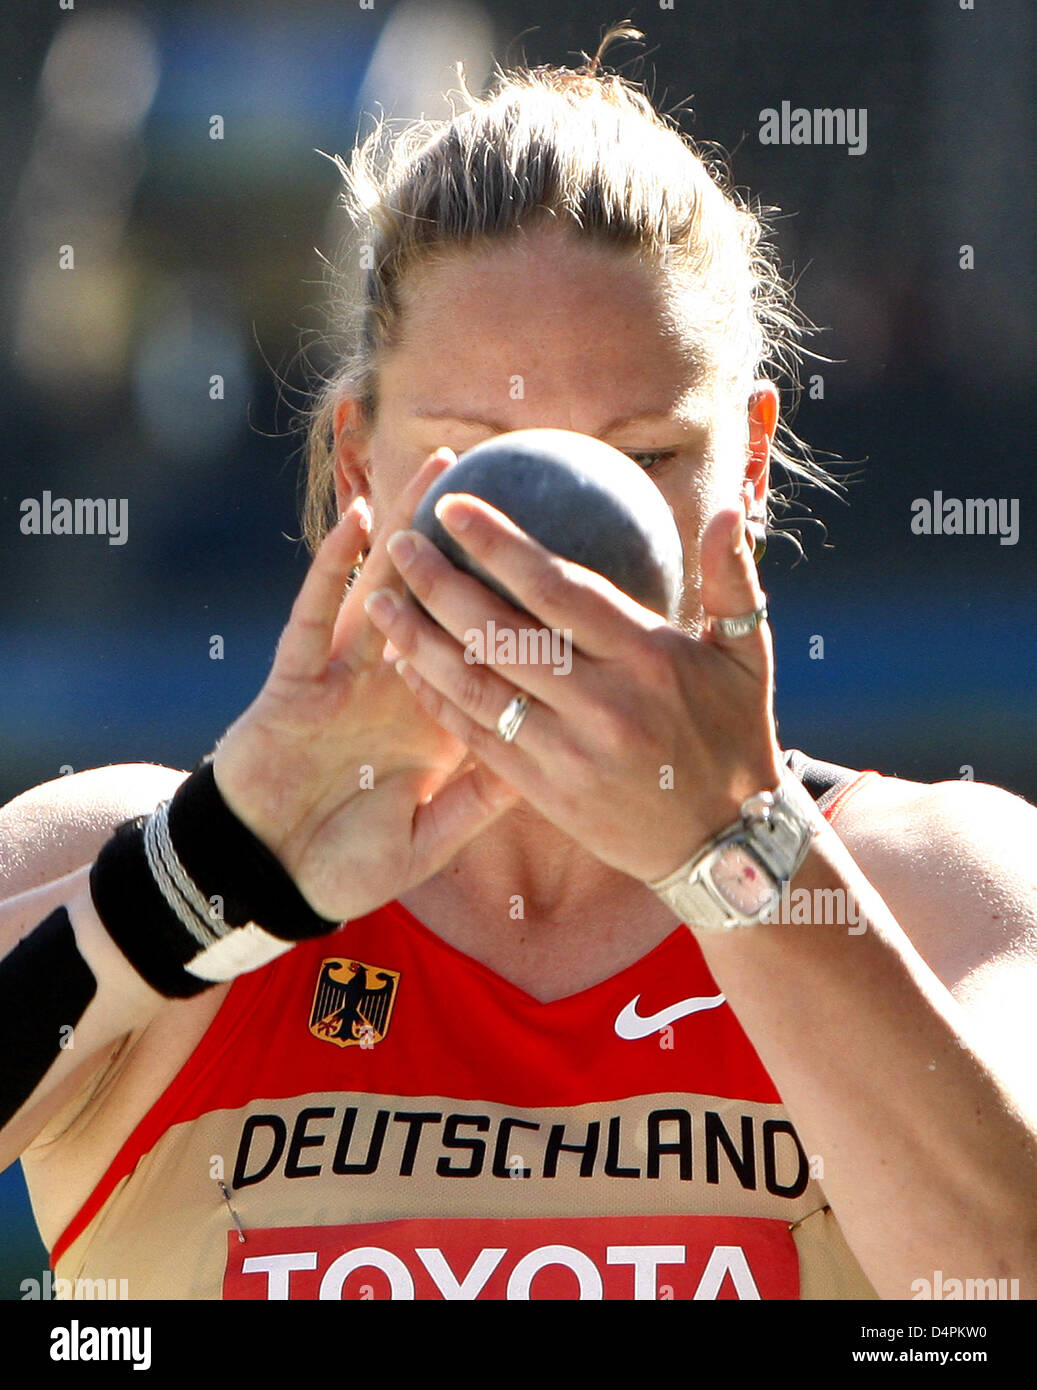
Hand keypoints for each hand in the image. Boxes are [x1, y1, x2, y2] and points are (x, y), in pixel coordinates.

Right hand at [211, 453, 519, 920]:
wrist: (268, 879)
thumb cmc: (347, 863)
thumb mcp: (429, 840)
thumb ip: (481, 800)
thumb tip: (548, 763)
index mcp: (433, 717)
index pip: (483, 653)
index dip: (517, 606)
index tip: (559, 558)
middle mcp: (395, 683)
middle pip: (443, 599)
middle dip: (473, 543)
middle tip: (511, 480)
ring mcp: (345, 675)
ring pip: (384, 588)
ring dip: (408, 530)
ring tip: (439, 471)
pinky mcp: (295, 680)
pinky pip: (315, 617)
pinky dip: (333, 570)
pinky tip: (357, 524)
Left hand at [365, 494, 784, 882]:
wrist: (725, 845)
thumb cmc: (735, 735)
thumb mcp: (749, 656)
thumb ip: (733, 579)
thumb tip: (729, 508)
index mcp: (647, 657)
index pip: (555, 588)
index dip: (497, 544)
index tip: (452, 506)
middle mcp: (603, 705)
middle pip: (500, 634)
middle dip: (438, 584)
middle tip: (400, 542)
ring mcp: (569, 754)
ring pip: (476, 688)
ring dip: (419, 641)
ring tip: (378, 600)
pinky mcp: (546, 794)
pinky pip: (478, 739)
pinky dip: (437, 700)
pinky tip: (407, 666)